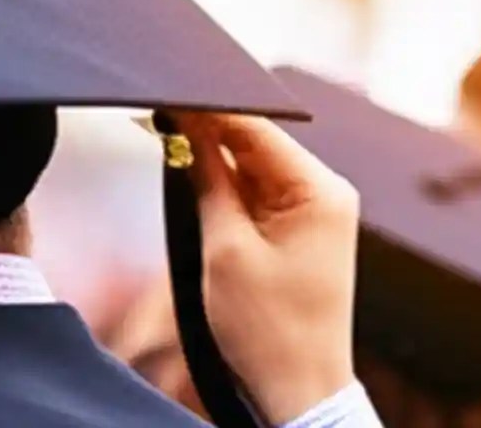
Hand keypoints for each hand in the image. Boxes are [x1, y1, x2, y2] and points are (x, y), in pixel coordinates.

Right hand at [174, 113, 359, 425]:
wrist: (298, 390)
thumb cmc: (267, 330)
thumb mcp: (225, 248)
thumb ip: (206, 178)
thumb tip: (186, 127)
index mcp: (320, 191)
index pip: (256, 127)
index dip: (207, 105)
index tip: (166, 88)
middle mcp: (326, 192)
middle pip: (255, 141)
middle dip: (205, 128)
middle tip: (154, 113)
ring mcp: (315, 211)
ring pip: (252, 164)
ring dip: (210, 157)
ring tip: (163, 138)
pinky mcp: (300, 229)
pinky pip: (257, 192)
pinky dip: (223, 185)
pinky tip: (188, 174)